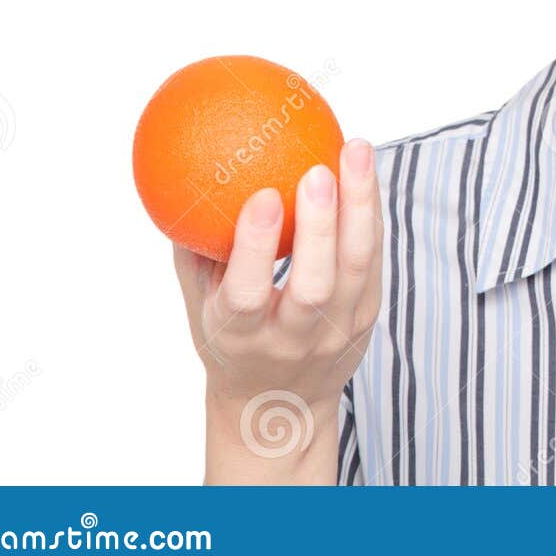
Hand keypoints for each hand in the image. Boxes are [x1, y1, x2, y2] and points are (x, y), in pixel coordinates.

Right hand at [172, 138, 383, 468]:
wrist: (280, 404)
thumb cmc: (231, 339)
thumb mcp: (200, 304)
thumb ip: (195, 249)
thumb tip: (181, 177)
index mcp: (240, 336)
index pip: (247, 294)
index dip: (256, 247)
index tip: (261, 195)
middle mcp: (292, 339)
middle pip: (315, 284)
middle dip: (320, 225)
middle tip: (318, 169)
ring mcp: (337, 331)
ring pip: (357, 267)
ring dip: (360, 205)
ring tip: (355, 151)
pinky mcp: (368, 316)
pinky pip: (374, 259)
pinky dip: (371, 213)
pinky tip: (365, 170)